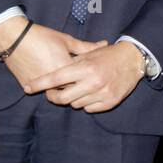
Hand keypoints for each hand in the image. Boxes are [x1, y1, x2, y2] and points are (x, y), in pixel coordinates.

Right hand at [0, 17, 108, 91]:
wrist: (14, 37)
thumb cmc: (42, 36)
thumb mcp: (67, 40)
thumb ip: (86, 47)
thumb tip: (105, 44)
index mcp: (64, 68)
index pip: (82, 81)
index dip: (87, 78)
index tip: (91, 75)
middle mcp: (51, 80)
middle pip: (69, 90)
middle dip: (75, 86)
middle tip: (80, 79)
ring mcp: (37, 84)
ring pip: (54, 92)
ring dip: (60, 88)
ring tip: (65, 79)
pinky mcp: (26, 84)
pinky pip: (40, 91)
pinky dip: (46, 87)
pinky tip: (50, 80)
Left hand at [29, 40, 144, 112]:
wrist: (134, 59)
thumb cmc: (109, 54)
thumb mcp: (90, 54)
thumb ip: (71, 63)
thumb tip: (51, 70)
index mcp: (85, 68)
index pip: (55, 79)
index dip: (39, 84)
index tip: (28, 87)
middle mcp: (93, 82)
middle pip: (63, 98)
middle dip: (54, 96)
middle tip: (53, 92)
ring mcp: (102, 93)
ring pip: (76, 104)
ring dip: (72, 98)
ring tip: (76, 89)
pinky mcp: (110, 102)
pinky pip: (89, 108)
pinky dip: (86, 102)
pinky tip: (89, 93)